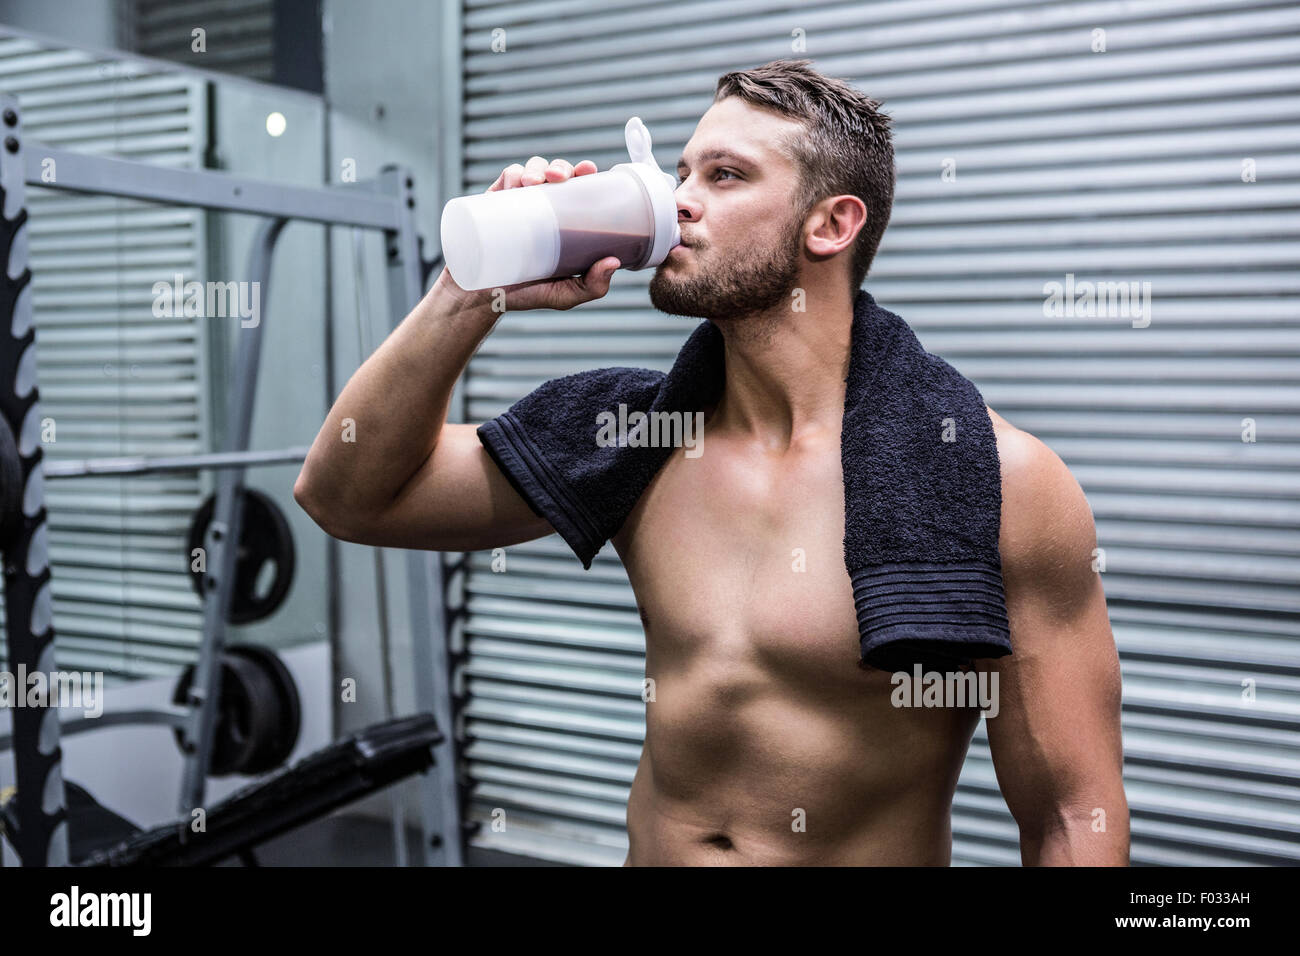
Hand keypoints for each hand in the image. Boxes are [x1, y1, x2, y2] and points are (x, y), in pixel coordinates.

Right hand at [434, 156, 619, 312]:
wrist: (480, 299)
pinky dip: (512, 174)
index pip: (578, 188)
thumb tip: (614, 262)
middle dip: (560, 167)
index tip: (588, 169)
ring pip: (532, 170)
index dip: (584, 172)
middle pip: (556, 173)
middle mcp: (543, 207)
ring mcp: (518, 203)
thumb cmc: (526, 294)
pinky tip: (515, 182)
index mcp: (564, 220)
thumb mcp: (565, 295)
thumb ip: (592, 286)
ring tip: (533, 183)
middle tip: (558, 178)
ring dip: (536, 168)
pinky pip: (505, 178)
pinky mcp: (493, 203)